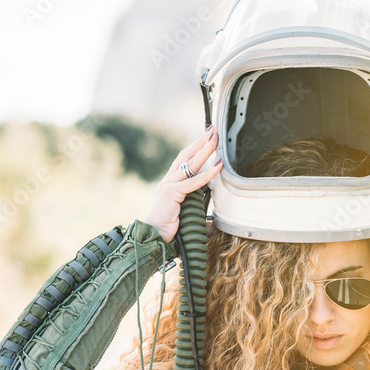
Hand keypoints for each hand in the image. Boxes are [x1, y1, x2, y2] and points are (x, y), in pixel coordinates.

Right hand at [143, 127, 221, 242]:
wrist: (151, 238)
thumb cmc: (166, 231)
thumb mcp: (185, 220)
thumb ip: (197, 218)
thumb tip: (212, 225)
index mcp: (170, 184)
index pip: (183, 162)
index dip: (195, 149)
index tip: (206, 139)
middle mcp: (168, 181)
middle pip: (186, 156)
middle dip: (200, 143)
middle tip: (213, 131)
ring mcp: (168, 185)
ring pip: (189, 164)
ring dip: (204, 150)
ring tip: (215, 139)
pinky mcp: (171, 193)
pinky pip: (192, 182)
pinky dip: (207, 174)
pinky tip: (218, 165)